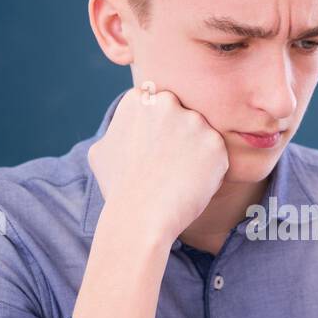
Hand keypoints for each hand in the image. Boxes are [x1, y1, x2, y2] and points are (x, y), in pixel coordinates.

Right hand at [87, 84, 228, 243]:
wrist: (139, 217)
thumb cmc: (119, 188)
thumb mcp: (101, 150)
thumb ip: (118, 129)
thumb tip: (125, 127)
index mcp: (139, 99)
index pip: (159, 107)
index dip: (158, 132)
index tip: (154, 152)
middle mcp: (167, 103)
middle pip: (183, 116)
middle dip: (180, 136)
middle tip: (169, 166)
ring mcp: (194, 122)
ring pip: (201, 135)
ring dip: (196, 153)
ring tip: (178, 178)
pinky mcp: (215, 144)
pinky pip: (216, 156)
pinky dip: (210, 171)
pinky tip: (191, 185)